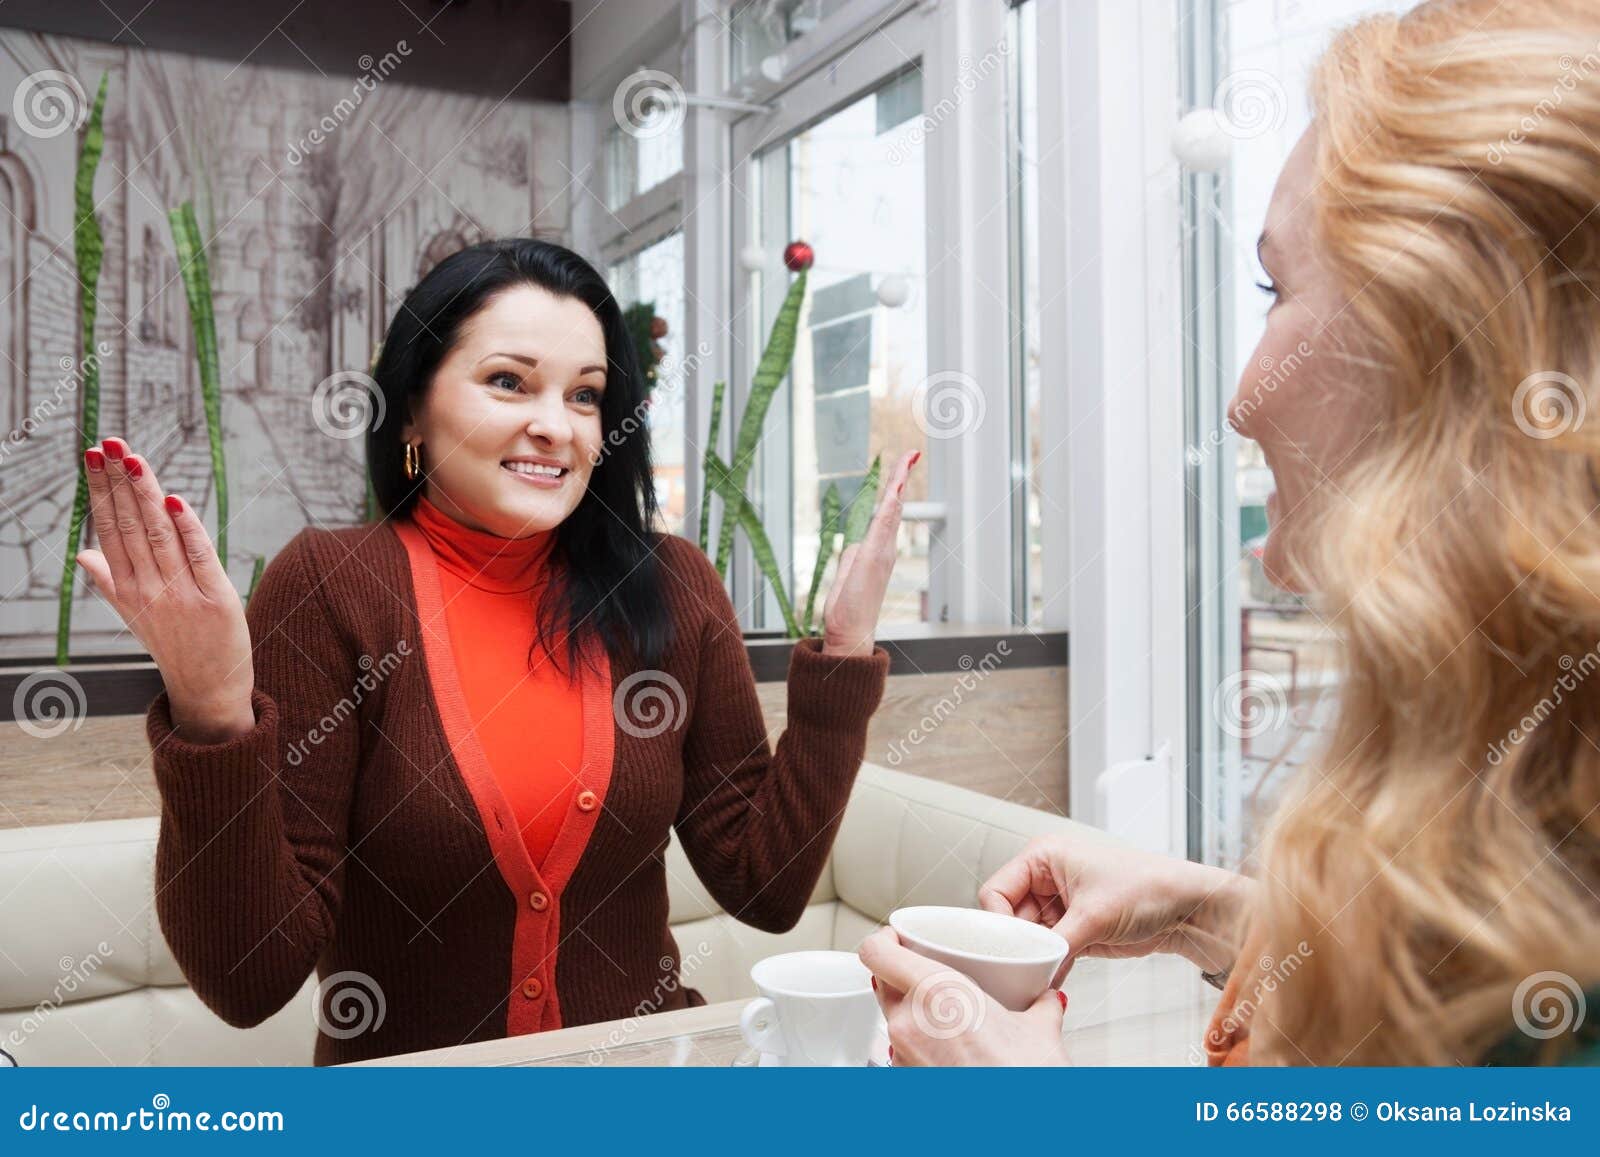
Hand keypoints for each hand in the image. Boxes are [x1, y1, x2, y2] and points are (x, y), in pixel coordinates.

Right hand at [74, 437, 255, 742]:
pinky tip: (175, 500)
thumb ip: (110, 583)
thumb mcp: (135, 616)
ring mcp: (181, 594)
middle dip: (119, 482)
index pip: (109, 529)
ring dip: (146, 494)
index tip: (93, 456)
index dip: (101, 491)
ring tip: (134, 459)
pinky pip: (199, 557)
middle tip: (111, 443)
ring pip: (159, 535)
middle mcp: (149, 589)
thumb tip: (82, 554)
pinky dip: (187, 529)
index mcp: (127, 589)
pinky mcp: (216, 600)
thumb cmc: (175, 646)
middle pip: (131, 526)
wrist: (208, 691)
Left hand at [820, 450, 918, 657]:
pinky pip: (884, 526)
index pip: (888, 512)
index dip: (895, 488)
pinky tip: (895, 490)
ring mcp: (881, 552)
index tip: (902, 466)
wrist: (850, 630)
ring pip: (892, 510)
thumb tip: (855, 546)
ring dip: (899, 483)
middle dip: (902, 476)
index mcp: (878, 549)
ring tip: (907, 460)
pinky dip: (891, 506)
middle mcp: (885, 547)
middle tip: (911, 452)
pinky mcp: (873, 558)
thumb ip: (853, 556)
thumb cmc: (848, 607)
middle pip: (896, 504)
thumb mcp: (848, 573)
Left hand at [858, 927, 1067, 1065]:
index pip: (876, 951)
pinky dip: (921, 1048)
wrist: (1023, 1129)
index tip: (898, 937)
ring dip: (912, 1014)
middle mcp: (908, 1023)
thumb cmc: (1025, 1080)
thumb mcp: (1039, 1030)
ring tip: (945, 1019)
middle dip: (902, 975)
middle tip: (930, 975)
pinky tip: (948, 1053)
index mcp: (934, 992)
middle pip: (883, 983)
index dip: (884, 939)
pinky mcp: (906, 1083)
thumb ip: (1040, 1005)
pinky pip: (904, 1054)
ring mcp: (902, 1058)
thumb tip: (1048, 1000)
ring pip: (893, 1020)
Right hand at [978, 835, 1254, 975]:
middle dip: (1015, 944)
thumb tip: (1032, 973)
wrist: (1188, 909)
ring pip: (1026, 938)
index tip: (1008, 949)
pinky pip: (1046, 950)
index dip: (998, 922)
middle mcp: (1045, 878)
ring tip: (1035, 975)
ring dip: (1031, 958)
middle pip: (1008, 917)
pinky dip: (1046, 965)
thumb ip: (1055, 945)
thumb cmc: (1148, 888)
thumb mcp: (1094, 915)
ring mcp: (1058, 905)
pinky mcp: (1072, 929)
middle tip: (1020, 968)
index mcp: (1042, 856)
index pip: (996, 891)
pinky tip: (1048, 978)